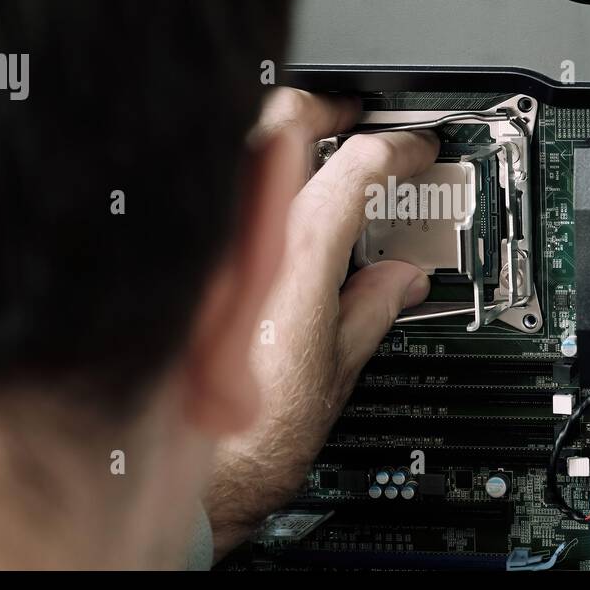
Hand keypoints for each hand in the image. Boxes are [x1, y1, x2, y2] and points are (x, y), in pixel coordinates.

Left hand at [205, 89, 438, 558]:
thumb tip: (401, 280)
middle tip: (356, 124)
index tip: (414, 150)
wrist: (179, 481)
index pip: (355, 163)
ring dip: (277, 136)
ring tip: (311, 155)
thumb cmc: (246, 441)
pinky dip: (240, 183)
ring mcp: (199, 242)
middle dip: (325, 108)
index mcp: (293, 254)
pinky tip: (260, 209)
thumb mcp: (335, 372)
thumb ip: (373, 308)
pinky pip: (207, 193)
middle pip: (279, 116)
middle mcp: (236, 233)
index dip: (397, 148)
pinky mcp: (175, 262)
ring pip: (234, 147)